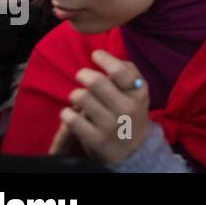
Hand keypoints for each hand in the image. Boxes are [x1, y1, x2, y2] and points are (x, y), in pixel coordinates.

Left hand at [49, 50, 150, 167]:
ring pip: (81, 97)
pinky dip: (67, 113)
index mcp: (139, 93)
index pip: (120, 71)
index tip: (95, 55)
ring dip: (75, 94)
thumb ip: (128, 71)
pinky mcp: (95, 140)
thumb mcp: (138, 91)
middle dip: (83, 75)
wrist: (132, 149)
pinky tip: (72, 113)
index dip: (104, 59)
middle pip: (96, 82)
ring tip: (78, 97)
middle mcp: (127, 108)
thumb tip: (106, 56)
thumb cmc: (131, 112)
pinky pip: (71, 118)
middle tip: (81, 76)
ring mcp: (111, 125)